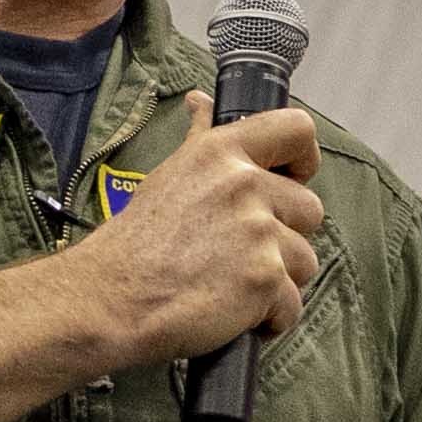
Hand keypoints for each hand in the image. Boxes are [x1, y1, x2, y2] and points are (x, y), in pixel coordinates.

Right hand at [89, 89, 322, 366]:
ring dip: (278, 282)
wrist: (111, 299)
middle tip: (240, 256)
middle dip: (285, 239)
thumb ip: (199, 139)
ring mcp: (258, 232)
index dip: (304, 158)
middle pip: (309, 209)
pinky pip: (293, 305)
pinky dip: (270, 320)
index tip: (293, 179)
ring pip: (305, 261)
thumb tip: (201, 101)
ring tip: (232, 288)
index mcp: (222, 152)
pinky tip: (233, 314)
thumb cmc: (134, 245)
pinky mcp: (265, 279)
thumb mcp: (168, 176)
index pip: (297, 129)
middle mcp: (245, 184)